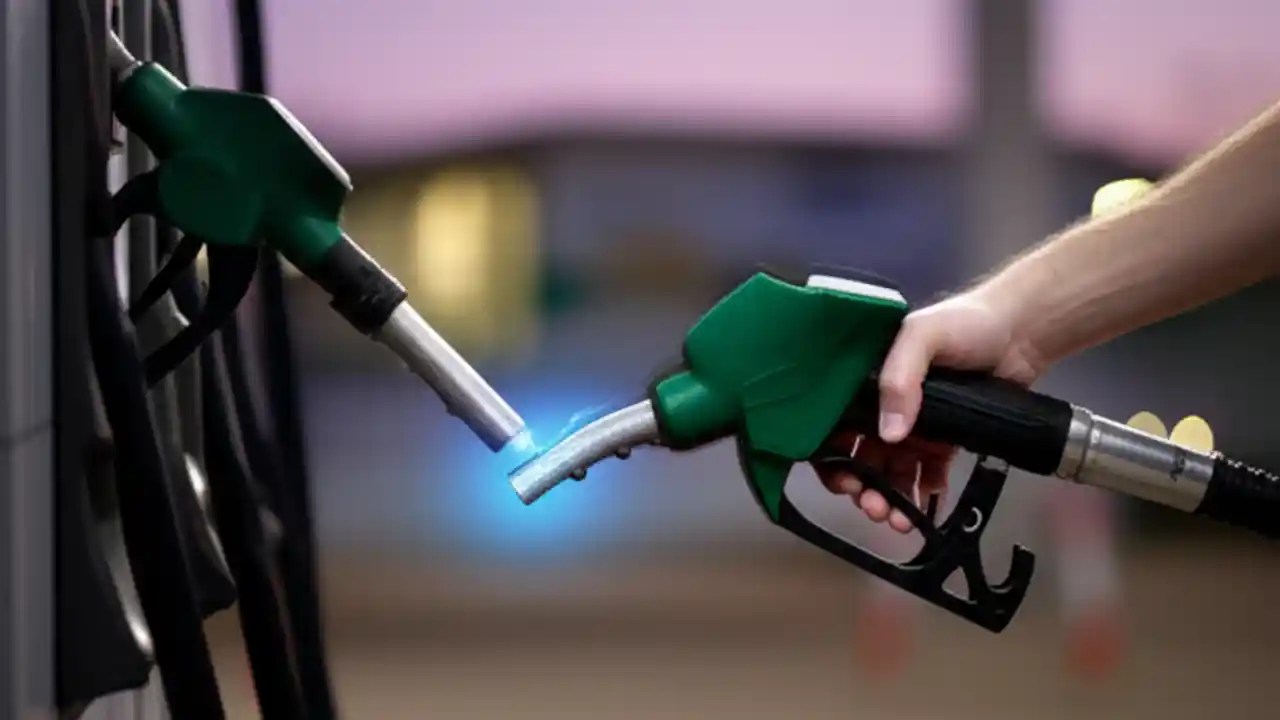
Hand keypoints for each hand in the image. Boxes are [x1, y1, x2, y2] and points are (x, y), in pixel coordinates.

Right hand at [816, 288, 1048, 531]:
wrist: (1022, 333)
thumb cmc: (965, 324)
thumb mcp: (922, 335)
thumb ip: (900, 378)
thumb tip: (888, 434)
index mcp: (866, 381)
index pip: (835, 424)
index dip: (831, 457)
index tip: (844, 480)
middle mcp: (884, 406)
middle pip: (860, 456)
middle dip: (862, 487)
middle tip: (874, 507)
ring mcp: (915, 426)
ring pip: (891, 471)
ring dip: (889, 498)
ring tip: (898, 520)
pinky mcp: (945, 440)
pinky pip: (927, 473)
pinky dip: (924, 494)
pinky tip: (926, 507)